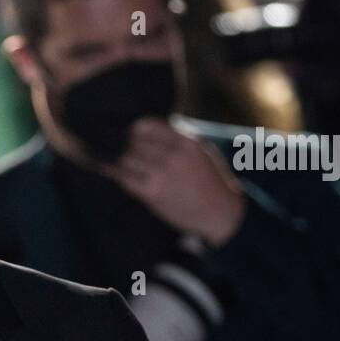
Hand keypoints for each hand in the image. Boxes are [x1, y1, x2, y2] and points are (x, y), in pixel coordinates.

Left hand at [102, 118, 246, 246]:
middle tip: (131, 157)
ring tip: (128, 169)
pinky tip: (118, 177)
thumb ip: (179, 140)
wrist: (221, 214)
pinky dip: (119, 177)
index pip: (146, 126)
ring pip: (127, 160)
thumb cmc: (211, 183)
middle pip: (134, 143)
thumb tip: (151, 131)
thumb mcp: (202, 153)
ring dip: (124, 164)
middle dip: (130, 149)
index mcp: (186, 141)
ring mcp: (163, 174)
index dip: (135, 132)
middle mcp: (174, 155)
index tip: (132, 137)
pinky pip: (125, 180)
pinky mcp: (153, 193)